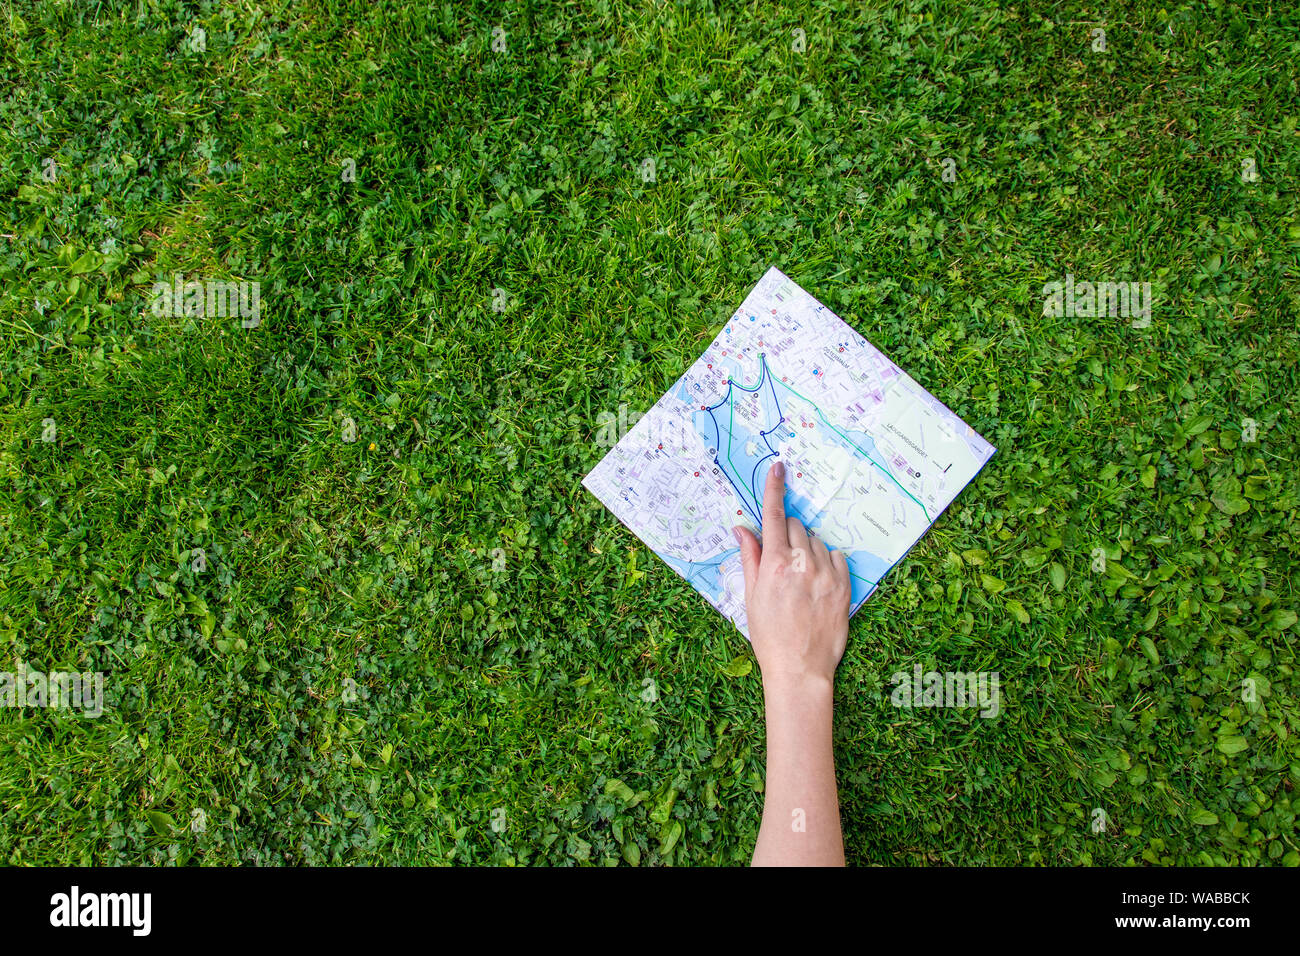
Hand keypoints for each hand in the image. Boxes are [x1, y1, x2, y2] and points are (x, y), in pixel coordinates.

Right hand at [733, 459, 851, 691]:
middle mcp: (801, 562)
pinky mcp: (845, 584)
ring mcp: (826, 573)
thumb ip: (750, 558)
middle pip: (797, 527)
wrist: (800, 669)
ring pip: (817, 542)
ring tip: (801, 580)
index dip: (774, 488)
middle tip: (783, 561)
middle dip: (789, 535)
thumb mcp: (751, 596)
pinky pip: (837, 556)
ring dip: (808, 550)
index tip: (779, 468)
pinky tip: (818, 582)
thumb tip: (741, 529)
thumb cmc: (770, 635)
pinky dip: (828, 562)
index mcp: (774, 564)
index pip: (774, 516)